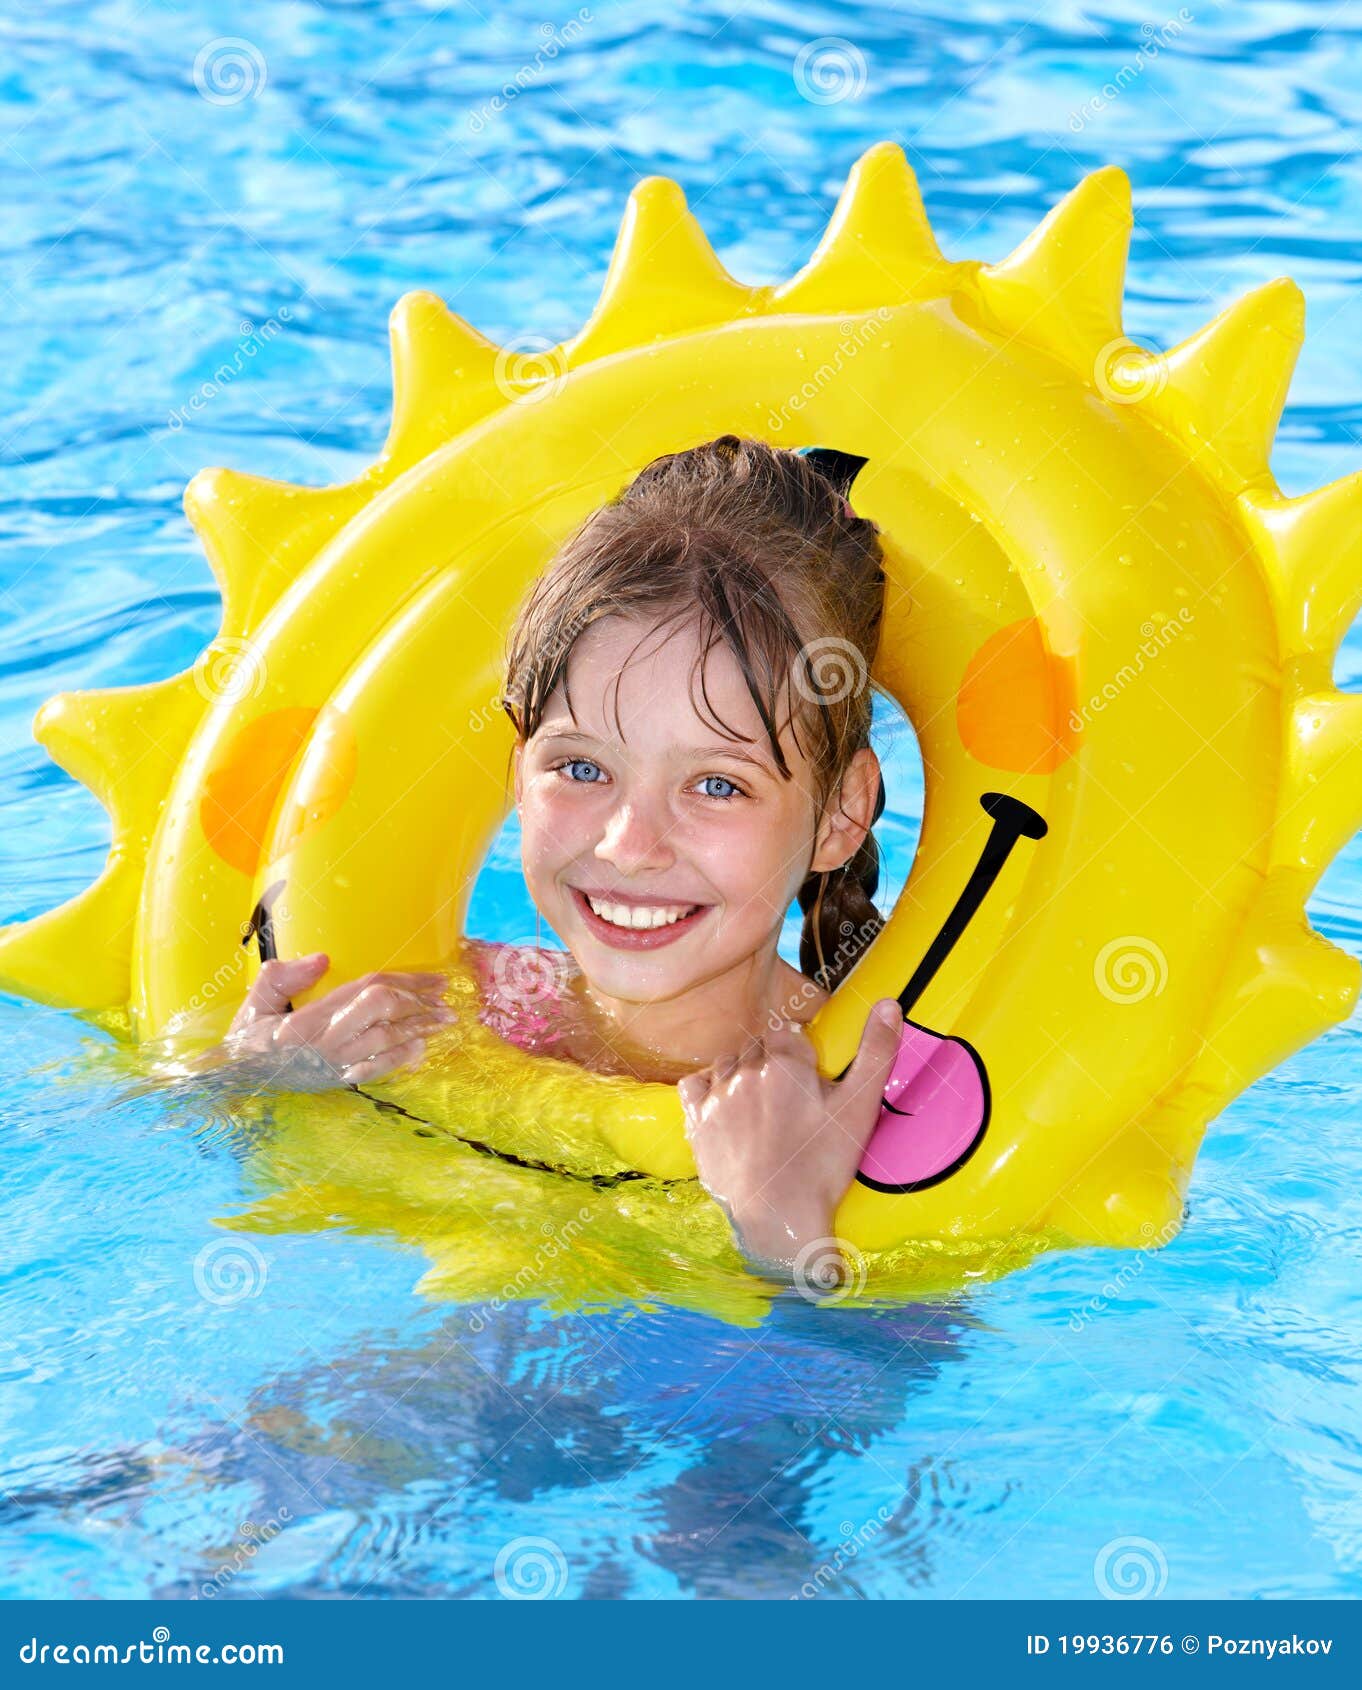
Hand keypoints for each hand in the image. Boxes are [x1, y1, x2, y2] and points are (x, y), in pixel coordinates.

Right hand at [222, 953, 454, 1088]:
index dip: (404, 979)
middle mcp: (327, 1042)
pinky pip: (379, 1071)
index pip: (367, 990)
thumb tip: (322, 959)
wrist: (235, 1084)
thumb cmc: (245, 1040)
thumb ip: (283, 977)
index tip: (431, 976)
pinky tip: (420, 1047)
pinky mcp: (338, 1081)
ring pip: (388, 1041)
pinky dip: (403, 1058)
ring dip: (421, 1028)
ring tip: (444, 1019)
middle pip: (385, 1013)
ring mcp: (335, 1065)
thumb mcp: (254, 1002)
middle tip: (444, 995)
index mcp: (309, 1018)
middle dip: (419, 1001)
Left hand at [677, 999, 902, 1270]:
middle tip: (791, 1095)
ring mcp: (718, 1096)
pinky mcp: (698, 1122)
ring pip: (727, 1063)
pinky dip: (708, 1087)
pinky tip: (724, 1103)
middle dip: (774, 1061)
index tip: (810, 1075)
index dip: (801, 1052)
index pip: (788, 1032)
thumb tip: (888, 1004)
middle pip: (758, 1046)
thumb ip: (876, 1052)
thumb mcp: (859, 1108)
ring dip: (743, 1072)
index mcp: (786, 1063)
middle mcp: (746, 1071)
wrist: (777, 1217)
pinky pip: (695, 1084)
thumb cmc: (821, 1165)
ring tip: (761, 1102)